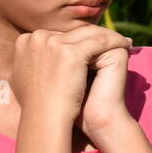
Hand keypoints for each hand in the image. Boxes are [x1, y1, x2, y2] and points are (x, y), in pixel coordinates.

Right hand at [10, 26, 132, 128]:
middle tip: (110, 40)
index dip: (76, 41)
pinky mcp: (70, 52)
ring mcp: (52, 42)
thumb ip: (32, 61)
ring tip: (121, 41)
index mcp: (25, 41)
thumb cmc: (38, 105)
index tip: (90, 47)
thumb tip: (35, 57)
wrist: (44, 120)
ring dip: (107, 36)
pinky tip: (126, 45)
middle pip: (73, 32)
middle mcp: (36, 37)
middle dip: (92, 37)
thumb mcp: (26, 77)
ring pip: (88, 34)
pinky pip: (100, 41)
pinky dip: (115, 41)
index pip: (58, 35)